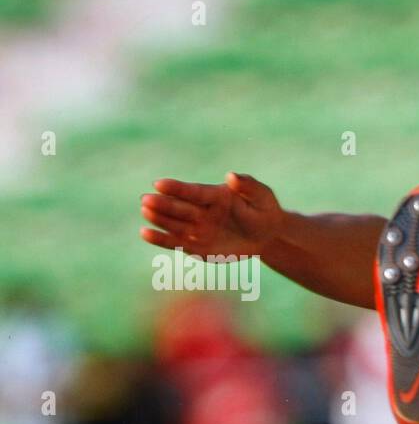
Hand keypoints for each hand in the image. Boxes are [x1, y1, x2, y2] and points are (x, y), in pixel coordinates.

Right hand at [139, 172, 284, 256]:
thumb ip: (248, 185)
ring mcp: (197, 228)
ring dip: (160, 220)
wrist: (268, 235)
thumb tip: (231, 176)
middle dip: (163, 204)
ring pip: (175, 224)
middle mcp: (201, 211)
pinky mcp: (197, 246)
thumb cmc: (264, 209)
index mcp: (214, 195)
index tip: (159, 184)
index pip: (194, 192)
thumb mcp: (262, 195)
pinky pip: (177, 243)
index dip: (177, 188)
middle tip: (146, 200)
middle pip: (180, 207)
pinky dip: (162, 240)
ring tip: (146, 213)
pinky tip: (145, 234)